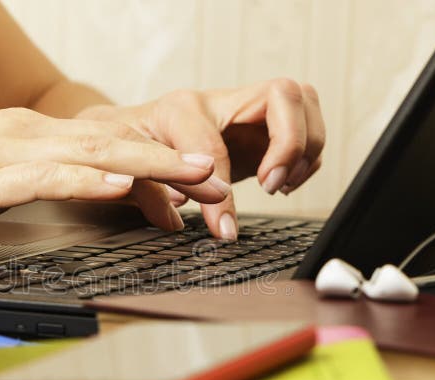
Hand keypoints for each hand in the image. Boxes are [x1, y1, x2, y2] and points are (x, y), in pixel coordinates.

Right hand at [0, 107, 230, 226]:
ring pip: (90, 156)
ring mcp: (2, 155)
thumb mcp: (12, 185)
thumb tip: (118, 196)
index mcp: (34, 138)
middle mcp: (24, 136)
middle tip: (219, 180)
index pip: (111, 144)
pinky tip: (119, 187)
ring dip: (148, 166)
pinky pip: (42, 178)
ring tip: (194, 178)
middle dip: (171, 161)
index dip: (162, 159)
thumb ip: (59, 184)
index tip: (205, 179)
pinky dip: (84, 181)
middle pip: (113, 144)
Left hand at [76, 79, 325, 239]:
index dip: (221, 192)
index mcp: (181, 108)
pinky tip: (280, 182)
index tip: (223, 229)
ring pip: (303, 101)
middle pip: (284, 93)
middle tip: (270, 186)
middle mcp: (220, 100)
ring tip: (278, 185)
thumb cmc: (131, 148)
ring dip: (304, 148)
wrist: (135, 134)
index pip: (213, 144)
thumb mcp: (127, 168)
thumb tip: (175, 214)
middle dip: (288, 144)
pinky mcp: (263, 125)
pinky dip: (306, 158)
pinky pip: (307, 127)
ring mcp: (246, 108)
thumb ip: (150, 190)